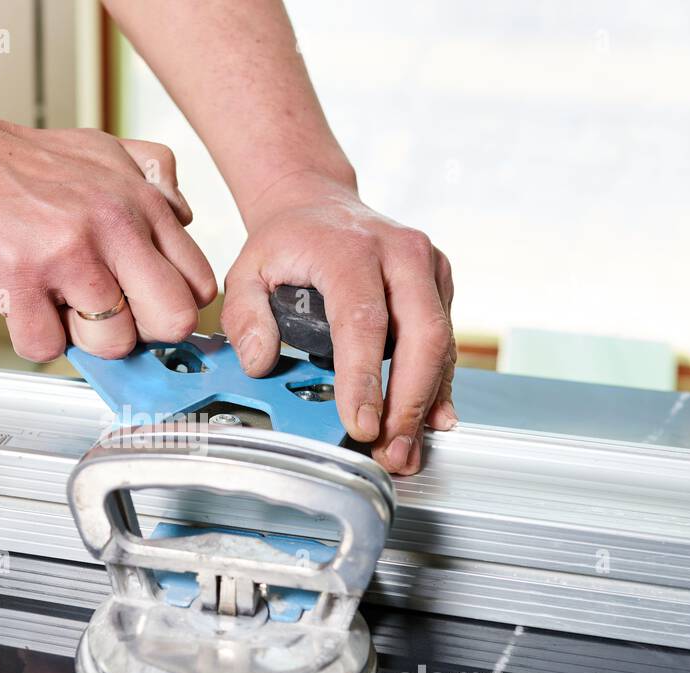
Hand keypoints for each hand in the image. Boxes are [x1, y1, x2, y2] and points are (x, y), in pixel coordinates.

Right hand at [0, 111, 216, 360]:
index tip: (145, 307)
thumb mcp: (106, 151)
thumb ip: (156, 181)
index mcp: (141, 203)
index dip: (171, 307)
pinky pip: (46, 347)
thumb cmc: (18, 162)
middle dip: (141, 333)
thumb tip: (184, 219)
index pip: (198, 285)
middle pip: (172, 320)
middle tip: (107, 317)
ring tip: (56, 302)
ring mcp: (69, 252)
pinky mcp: (21, 277)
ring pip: (112, 343)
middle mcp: (114, 225)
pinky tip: (24, 303)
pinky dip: (32, 337)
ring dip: (81, 338)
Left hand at [223, 171, 456, 474]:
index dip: (364, 378)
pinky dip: (436, 384)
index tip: (360, 423)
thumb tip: (260, 361)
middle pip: (421, 335)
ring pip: (440, 342)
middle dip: (408, 403)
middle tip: (392, 451)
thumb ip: (245, 317)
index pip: (363, 320)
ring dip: (425, 402)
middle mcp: (400, 252)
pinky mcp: (440, 283)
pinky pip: (444, 341)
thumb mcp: (247, 271)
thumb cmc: (288, 241)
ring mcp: (428, 266)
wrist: (319, 204)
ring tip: (405, 449)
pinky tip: (429, 419)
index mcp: (350, 248)